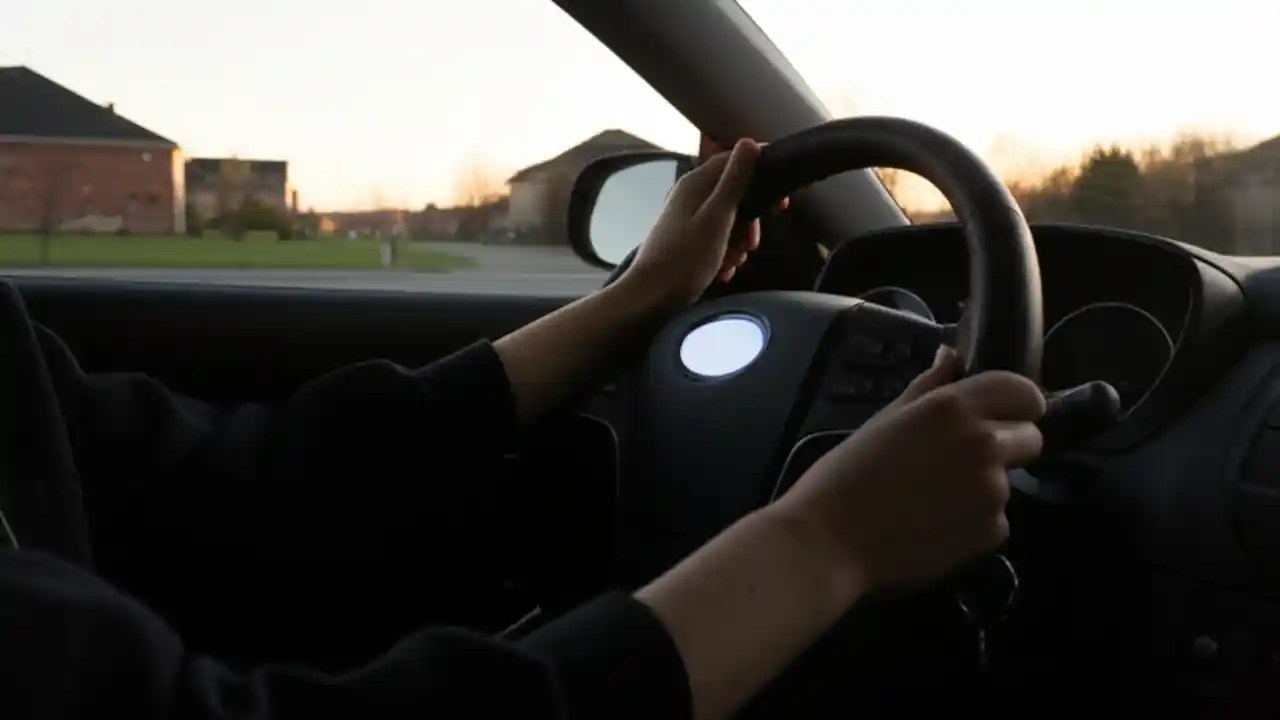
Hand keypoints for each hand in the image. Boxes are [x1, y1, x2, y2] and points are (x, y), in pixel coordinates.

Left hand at [622, 138, 784, 310]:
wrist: (650, 299)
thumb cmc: (684, 260)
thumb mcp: (717, 218)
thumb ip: (734, 181)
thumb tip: (749, 142)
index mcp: (696, 183)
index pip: (736, 160)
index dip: (762, 173)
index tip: (781, 201)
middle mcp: (690, 195)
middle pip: (735, 193)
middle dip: (750, 220)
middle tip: (751, 244)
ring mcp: (688, 218)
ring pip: (729, 219)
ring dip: (738, 241)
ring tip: (732, 261)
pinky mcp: (687, 240)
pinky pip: (717, 239)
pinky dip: (725, 253)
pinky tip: (722, 271)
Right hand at [770, 346, 1045, 595]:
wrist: (829, 541)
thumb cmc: (846, 474)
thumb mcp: (885, 419)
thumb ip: (928, 386)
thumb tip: (951, 356)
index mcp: (954, 408)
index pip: (1025, 393)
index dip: (1016, 405)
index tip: (999, 416)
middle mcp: (984, 444)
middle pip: (1031, 437)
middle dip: (1006, 446)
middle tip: (959, 462)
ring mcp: (993, 492)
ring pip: (1008, 482)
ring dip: (983, 488)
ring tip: (933, 500)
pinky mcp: (991, 534)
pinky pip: (997, 521)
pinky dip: (974, 523)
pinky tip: (935, 526)